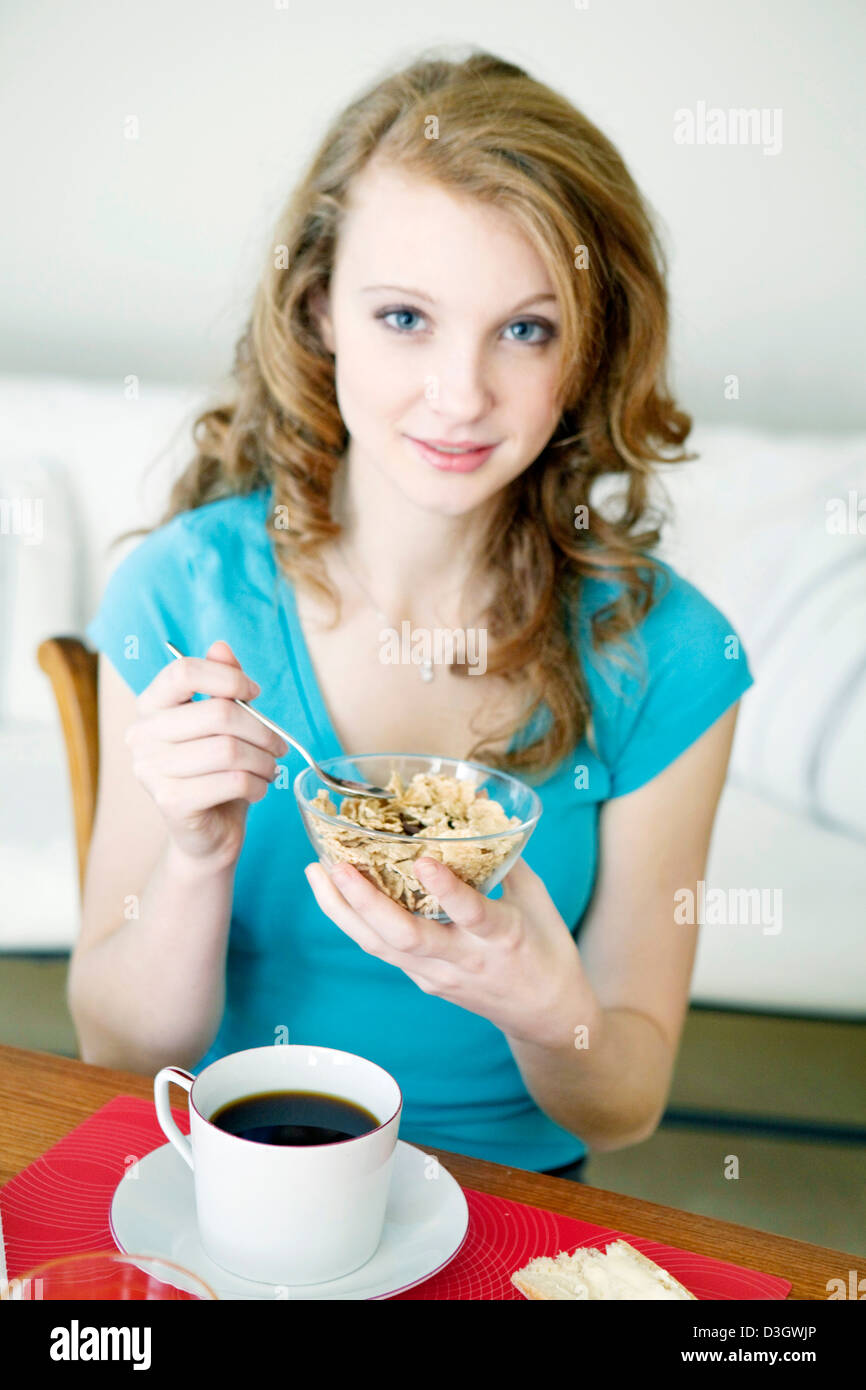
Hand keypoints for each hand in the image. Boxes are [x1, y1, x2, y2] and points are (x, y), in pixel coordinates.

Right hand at [126, 640, 287, 868]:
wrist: (206, 833)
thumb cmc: (216, 772)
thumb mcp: (222, 724)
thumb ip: (220, 684)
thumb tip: (220, 646)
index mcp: (150, 706)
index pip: (182, 672)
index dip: (227, 678)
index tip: (254, 693)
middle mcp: (142, 735)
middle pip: (217, 713)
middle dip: (262, 729)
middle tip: (279, 745)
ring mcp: (151, 770)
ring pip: (230, 750)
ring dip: (264, 760)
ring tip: (271, 768)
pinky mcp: (170, 802)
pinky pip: (232, 781)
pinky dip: (258, 785)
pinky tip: (259, 789)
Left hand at [303, 854, 588, 1047]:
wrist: (545, 1016)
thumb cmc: (546, 951)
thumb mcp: (538, 901)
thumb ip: (506, 858)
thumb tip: (482, 808)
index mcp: (502, 937)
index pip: (472, 914)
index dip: (447, 890)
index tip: (424, 861)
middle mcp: (463, 959)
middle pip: (404, 938)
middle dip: (364, 902)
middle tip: (335, 865)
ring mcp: (438, 974)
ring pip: (381, 946)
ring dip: (343, 911)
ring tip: (316, 874)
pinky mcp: (424, 981)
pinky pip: (383, 950)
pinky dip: (356, 921)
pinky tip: (336, 895)